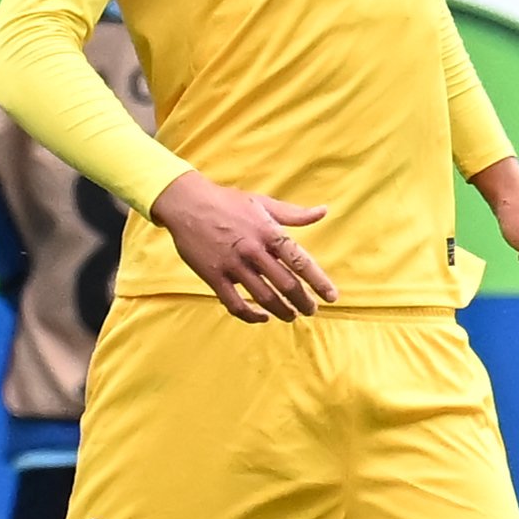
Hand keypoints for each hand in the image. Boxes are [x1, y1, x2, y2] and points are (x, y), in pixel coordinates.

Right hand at [151, 172, 334, 321]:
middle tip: (312, 310)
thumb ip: (294, 213)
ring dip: (282, 311)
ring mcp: (233, 264)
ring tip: (292, 316)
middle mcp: (253, 250)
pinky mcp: (214, 276)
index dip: (318, 282)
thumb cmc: (228, 202)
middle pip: (285, 284)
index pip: (300, 261)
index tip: (331, 297)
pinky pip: (235, 304)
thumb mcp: (263, 202)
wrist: (187, 203)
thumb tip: (324, 211)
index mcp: (269, 232)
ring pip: (263, 297)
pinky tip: (262, 317)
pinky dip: (251, 315)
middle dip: (303, 301)